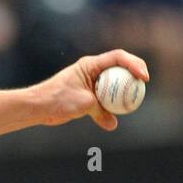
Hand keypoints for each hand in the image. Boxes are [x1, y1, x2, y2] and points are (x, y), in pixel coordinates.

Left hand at [34, 50, 149, 130]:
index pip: (118, 58)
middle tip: (143, 86)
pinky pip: (104, 98)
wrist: (38, 107)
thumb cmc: (57, 100)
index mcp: (90, 64)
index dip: (134, 64)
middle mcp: (92, 70)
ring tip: (134, 101)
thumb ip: (100, 111)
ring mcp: (90, 82)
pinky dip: (111, 106)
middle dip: (134, 75)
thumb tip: (112, 124)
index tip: (143, 78)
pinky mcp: (88, 95)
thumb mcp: (82, 104)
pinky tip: (116, 117)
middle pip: (119, 68)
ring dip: (123, 91)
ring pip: (113, 84)